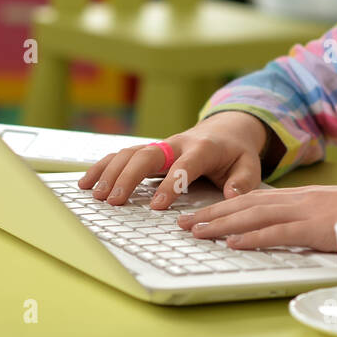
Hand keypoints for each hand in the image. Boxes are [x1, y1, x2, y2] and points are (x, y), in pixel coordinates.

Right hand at [77, 110, 268, 208]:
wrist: (225, 130)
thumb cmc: (236, 153)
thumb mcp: (249, 165)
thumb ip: (243, 181)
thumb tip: (231, 196)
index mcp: (202, 149)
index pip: (184, 166)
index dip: (171, 185)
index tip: (156, 206)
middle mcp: (176, 144)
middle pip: (147, 156)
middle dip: (128, 178)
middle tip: (114, 201)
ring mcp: (160, 146)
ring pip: (129, 153)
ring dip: (110, 172)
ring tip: (95, 195)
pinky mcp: (149, 151)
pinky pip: (121, 155)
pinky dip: (103, 167)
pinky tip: (87, 183)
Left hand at [177, 183, 336, 251]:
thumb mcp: (333, 217)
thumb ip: (310, 224)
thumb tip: (292, 235)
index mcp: (300, 197)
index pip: (253, 199)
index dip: (223, 205)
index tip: (199, 214)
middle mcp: (297, 199)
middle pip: (244, 204)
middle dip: (210, 213)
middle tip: (182, 223)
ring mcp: (305, 211)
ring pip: (253, 215)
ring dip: (220, 224)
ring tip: (195, 232)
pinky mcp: (315, 227)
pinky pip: (277, 232)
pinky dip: (251, 237)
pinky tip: (232, 243)